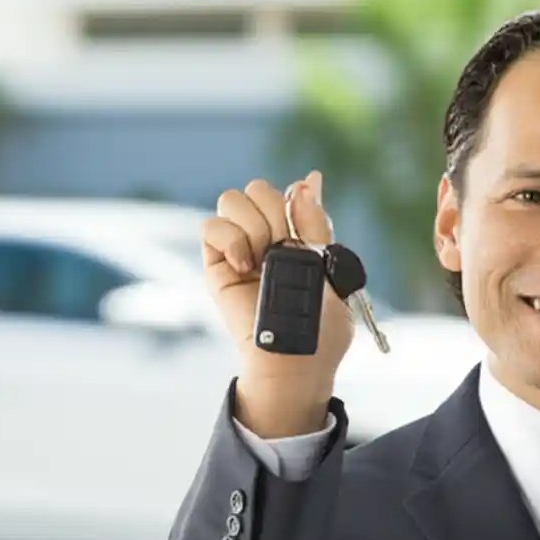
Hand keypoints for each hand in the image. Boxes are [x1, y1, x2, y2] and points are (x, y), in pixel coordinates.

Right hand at [202, 171, 354, 435]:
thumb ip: (316, 224)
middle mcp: (267, 236)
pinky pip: (210, 226)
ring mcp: (240, 247)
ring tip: (262, 261)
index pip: (292, 193)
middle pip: (259, 188)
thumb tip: (308, 178)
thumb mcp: (328, 268)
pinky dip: (228, 239)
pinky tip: (244, 265)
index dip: (296, 198)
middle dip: (274, 212)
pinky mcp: (216, 263)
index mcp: (300, 236)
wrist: (293, 361)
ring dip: (252, 226)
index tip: (302, 214)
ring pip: (232, 199)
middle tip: (283, 248)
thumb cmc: (319, 326)